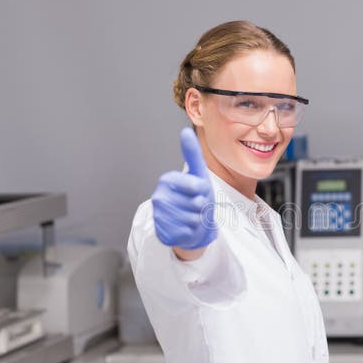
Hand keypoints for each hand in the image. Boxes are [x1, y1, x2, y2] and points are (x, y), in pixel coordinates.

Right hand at [151, 128, 216, 250]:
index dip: (204, 191)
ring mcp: (159, 215)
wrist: (190, 223)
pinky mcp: (162, 232)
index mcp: (167, 180)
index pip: (196, 186)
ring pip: (192, 218)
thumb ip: (192, 153)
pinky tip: (187, 227)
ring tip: (193, 216)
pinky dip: (192, 231)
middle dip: (202, 206)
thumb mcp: (199, 174)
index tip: (199, 191)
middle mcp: (159, 196)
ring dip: (198, 219)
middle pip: (195, 203)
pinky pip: (187, 232)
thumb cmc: (196, 196)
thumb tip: (185, 130)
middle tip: (196, 206)